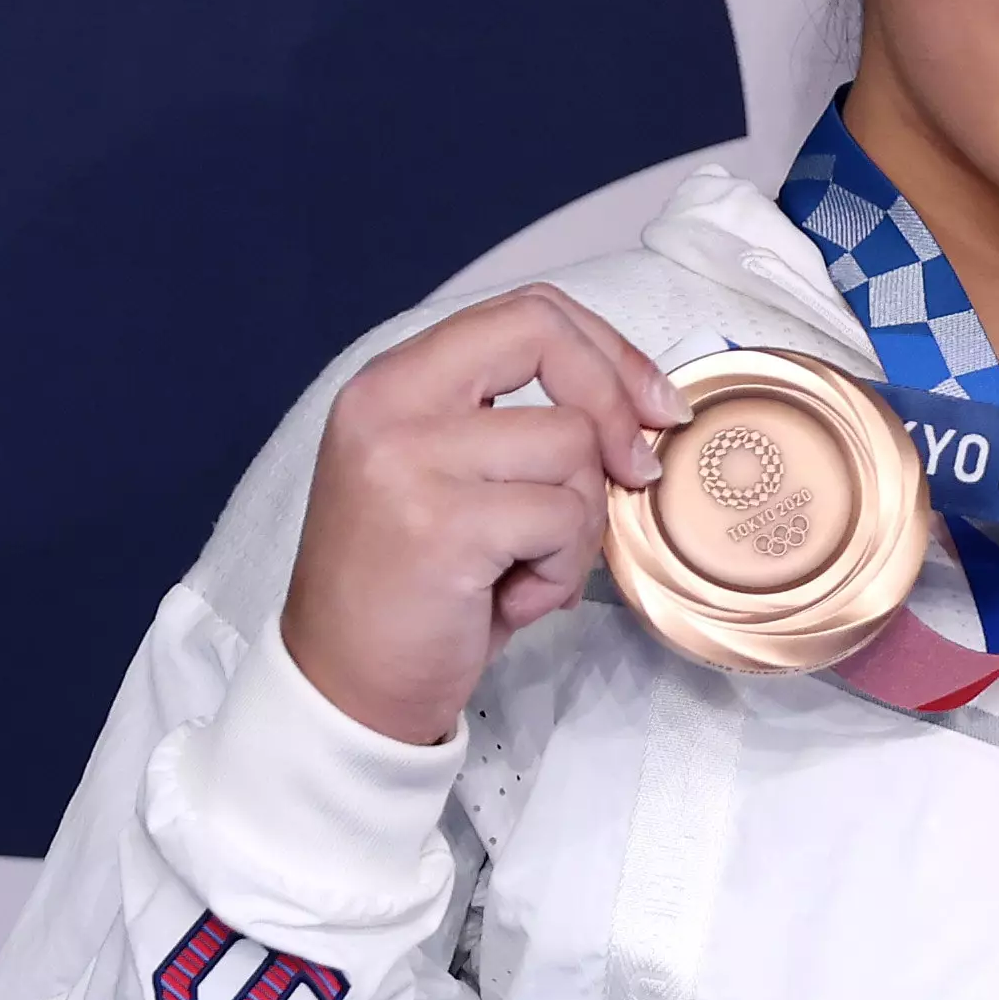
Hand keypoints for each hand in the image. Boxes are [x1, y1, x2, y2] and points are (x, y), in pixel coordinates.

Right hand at [277, 285, 682, 744]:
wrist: (347, 687)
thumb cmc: (419, 589)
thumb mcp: (458, 480)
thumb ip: (523, 425)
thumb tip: (644, 409)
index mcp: (394, 382)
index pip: (525, 312)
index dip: (606, 351)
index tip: (651, 405)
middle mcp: (389, 404)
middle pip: (545, 338)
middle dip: (615, 404)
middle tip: (635, 472)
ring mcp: (408, 460)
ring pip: (573, 446)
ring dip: (580, 521)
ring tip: (526, 565)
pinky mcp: (440, 524)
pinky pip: (564, 519)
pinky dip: (561, 569)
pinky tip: (512, 598)